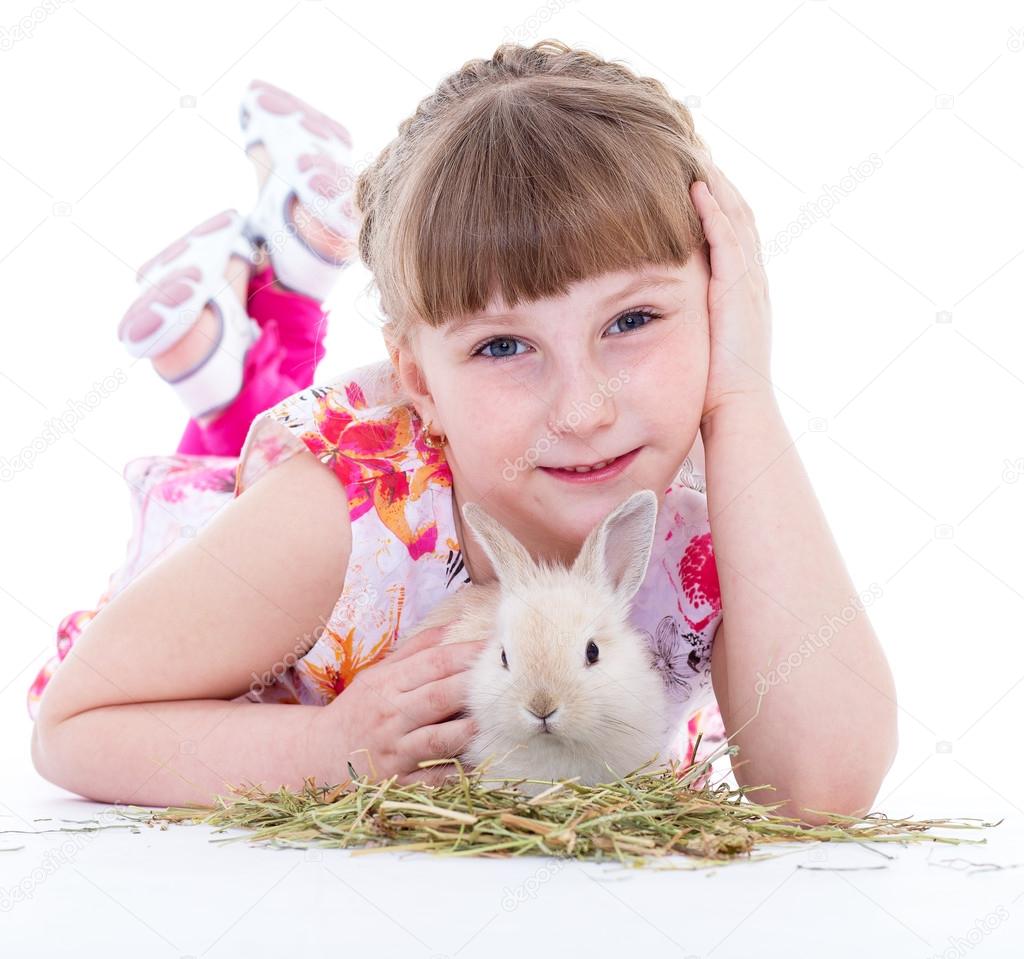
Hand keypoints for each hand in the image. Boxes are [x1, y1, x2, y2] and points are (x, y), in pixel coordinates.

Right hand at [310, 625, 486, 786]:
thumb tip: (452, 625)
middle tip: (510, 678)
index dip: (467, 653)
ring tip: (498, 720)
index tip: (496, 646)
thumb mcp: (377, 675)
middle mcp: (390, 715)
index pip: (433, 663)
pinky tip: (482, 761)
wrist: (316, 757)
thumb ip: (414, 651)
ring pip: (439, 739)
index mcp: (386, 684)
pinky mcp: (399, 783)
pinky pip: (434, 777)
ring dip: (470, 729)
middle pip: (440, 696)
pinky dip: (458, 771)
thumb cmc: (357, 711)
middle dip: (475, 685)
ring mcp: (394, 751)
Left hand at [690, 157, 774, 427]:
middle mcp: (750, 283)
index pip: (730, 235)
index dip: (715, 203)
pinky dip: (714, 210)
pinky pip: (728, 241)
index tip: (692, 174)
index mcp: (740, 294)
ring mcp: (748, 285)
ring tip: (695, 150)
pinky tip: (697, 186)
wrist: (736, 415)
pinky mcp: (739, 293)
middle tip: (696, 147)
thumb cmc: (709, 392)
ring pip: (736, 219)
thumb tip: (641, 312)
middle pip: (737, 216)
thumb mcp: (693, 345)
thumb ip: (678, 321)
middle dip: (718, 182)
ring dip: (716, 184)